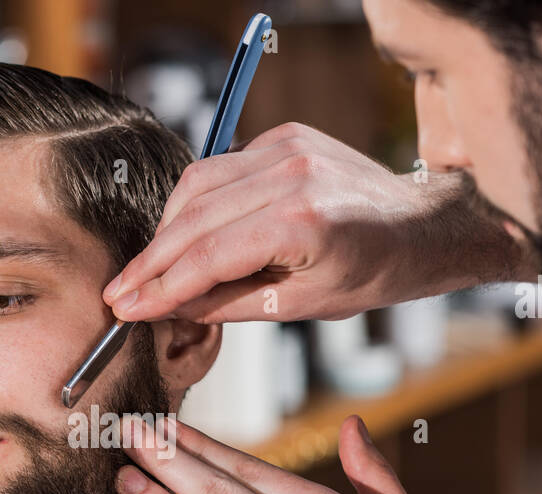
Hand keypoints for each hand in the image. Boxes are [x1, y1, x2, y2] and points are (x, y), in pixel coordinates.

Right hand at [102, 122, 519, 325]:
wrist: (422, 224)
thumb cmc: (375, 271)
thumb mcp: (305, 305)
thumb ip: (232, 304)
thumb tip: (172, 307)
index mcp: (303, 221)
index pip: (207, 257)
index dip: (160, 287)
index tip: (126, 308)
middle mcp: (290, 174)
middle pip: (192, 219)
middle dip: (150, 262)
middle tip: (119, 293)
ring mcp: (285, 148)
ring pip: (196, 185)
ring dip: (166, 230)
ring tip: (148, 271)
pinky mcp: (283, 137)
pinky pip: (218, 168)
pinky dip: (196, 203)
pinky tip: (186, 235)